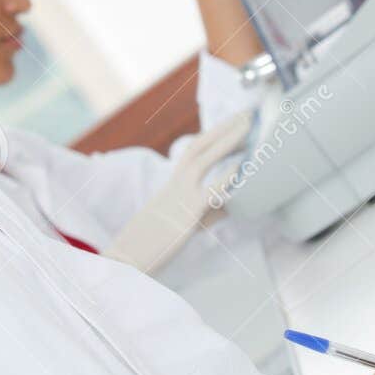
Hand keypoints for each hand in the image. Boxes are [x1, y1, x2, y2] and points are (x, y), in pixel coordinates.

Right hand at [102, 111, 252, 272]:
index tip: (232, 125)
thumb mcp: (182, 224)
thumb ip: (208, 214)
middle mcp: (175, 185)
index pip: (194, 154)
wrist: (125, 261)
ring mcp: (179, 197)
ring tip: (249, 126)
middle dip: (222, 129)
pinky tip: (244, 168)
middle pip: (199, 147)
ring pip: (203, 159)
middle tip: (246, 114)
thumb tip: (230, 207)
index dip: (214, 138)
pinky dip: (227, 178)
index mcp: (172, 186)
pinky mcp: (186, 214)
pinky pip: (211, 192)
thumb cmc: (151, 246)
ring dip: (226, 140)